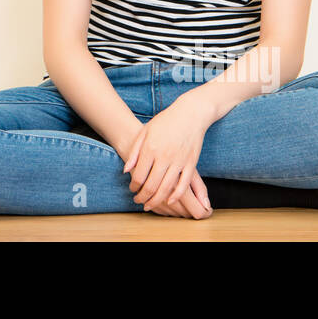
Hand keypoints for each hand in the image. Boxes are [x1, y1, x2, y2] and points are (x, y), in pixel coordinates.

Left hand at [121, 96, 214, 217]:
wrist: (190, 114)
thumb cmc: (165, 121)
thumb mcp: (145, 131)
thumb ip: (135, 151)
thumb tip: (126, 170)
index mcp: (150, 148)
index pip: (139, 176)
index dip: (134, 186)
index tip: (132, 189)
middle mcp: (164, 157)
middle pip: (151, 186)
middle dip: (142, 197)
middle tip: (138, 201)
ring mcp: (179, 161)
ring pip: (166, 189)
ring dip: (156, 201)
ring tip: (149, 205)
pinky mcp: (191, 164)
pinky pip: (184, 185)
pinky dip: (176, 196)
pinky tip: (169, 202)